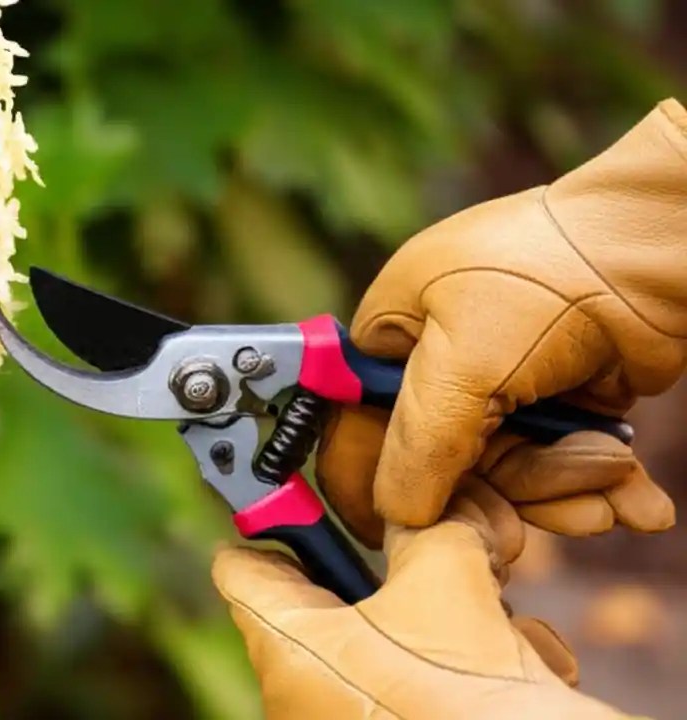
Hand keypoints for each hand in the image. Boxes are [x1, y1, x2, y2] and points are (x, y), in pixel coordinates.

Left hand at [212, 487, 630, 719]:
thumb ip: (429, 525)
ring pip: (391, 642)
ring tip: (497, 616)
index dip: (269, 523)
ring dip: (450, 619)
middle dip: (392, 571)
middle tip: (433, 548)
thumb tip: (441, 500)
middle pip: (326, 602)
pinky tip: (523, 668)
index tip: (294, 499)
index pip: (240, 568)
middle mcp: (301, 695)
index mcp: (287, 648)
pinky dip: (475, 669)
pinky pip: (425, 688)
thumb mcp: (447, 578)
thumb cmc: (469, 698)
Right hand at [318, 99, 686, 545]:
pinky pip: (559, 467)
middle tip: (530, 526)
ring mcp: (500, 386)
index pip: (355, 430)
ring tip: (614, 487)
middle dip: (499, 497)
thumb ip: (417, 448)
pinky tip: (637, 501)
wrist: (655, 246)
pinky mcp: (558, 403)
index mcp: (389, 338)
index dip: (373, 485)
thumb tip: (398, 518)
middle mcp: (437, 365)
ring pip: (508, 476)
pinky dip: (596, 486)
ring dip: (561, 493)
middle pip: (441, 467)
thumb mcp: (460, 364)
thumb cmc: (543, 277)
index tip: (399, 539)